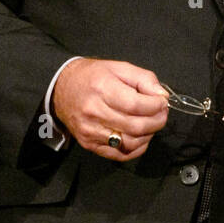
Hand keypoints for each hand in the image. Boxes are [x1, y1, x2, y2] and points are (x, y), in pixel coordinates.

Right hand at [52, 58, 168, 161]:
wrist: (61, 90)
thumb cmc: (92, 77)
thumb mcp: (119, 67)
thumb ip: (144, 79)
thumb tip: (161, 95)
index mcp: (103, 89)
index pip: (136, 105)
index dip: (156, 105)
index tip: (162, 101)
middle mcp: (94, 112)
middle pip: (136, 126)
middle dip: (157, 121)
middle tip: (162, 113)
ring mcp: (91, 131)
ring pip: (130, 143)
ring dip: (148, 135)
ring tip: (150, 123)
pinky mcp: (89, 144)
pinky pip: (120, 155)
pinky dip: (136, 148)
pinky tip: (140, 136)